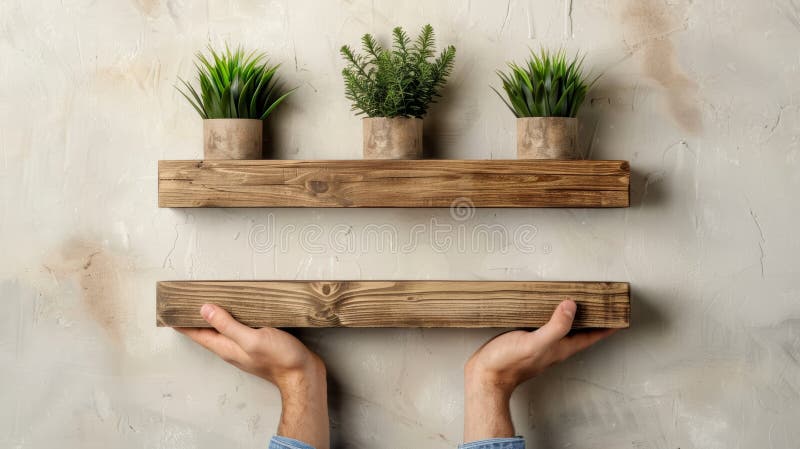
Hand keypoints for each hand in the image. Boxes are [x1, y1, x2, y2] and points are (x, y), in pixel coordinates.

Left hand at [176, 304, 328, 448]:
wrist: (302, 374)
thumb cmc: (280, 358)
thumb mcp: (251, 338)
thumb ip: (228, 325)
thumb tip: (204, 309)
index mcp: (226, 347)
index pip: (197, 334)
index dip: (182, 322)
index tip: (169, 311)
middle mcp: (232, 349)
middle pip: (206, 332)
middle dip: (193, 319)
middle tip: (183, 303)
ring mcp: (244, 348)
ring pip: (221, 331)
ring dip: (211, 319)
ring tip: (204, 305)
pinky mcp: (257, 345)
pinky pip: (236, 330)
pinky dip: (230, 320)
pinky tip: (234, 313)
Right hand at [463, 300, 617, 441]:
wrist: (485, 375)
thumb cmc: (508, 363)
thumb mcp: (535, 343)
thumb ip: (555, 326)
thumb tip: (571, 306)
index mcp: (562, 348)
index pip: (592, 336)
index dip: (608, 325)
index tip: (621, 314)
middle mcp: (555, 346)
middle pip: (582, 331)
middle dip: (595, 318)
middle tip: (605, 303)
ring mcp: (542, 343)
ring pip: (565, 327)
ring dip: (575, 316)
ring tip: (582, 301)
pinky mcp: (528, 338)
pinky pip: (548, 324)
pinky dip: (553, 314)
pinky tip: (548, 307)